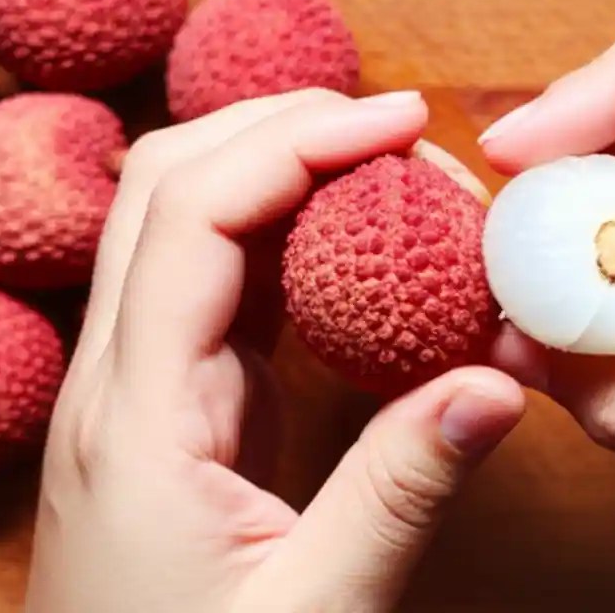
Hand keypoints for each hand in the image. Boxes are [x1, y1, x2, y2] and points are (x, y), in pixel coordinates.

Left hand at [24, 89, 526, 611]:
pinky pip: (222, 289)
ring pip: (188, 223)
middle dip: (281, 127)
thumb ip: (400, 495)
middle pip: (166, 183)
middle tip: (402, 132)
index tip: (402, 120)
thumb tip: (498, 381)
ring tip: (395, 175)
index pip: (190, 214)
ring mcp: (138, 386)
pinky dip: (290, 243)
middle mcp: (116, 379)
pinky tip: (362, 250)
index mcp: (132, 417)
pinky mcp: (176, 407)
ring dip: (285, 175)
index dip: (293, 142)